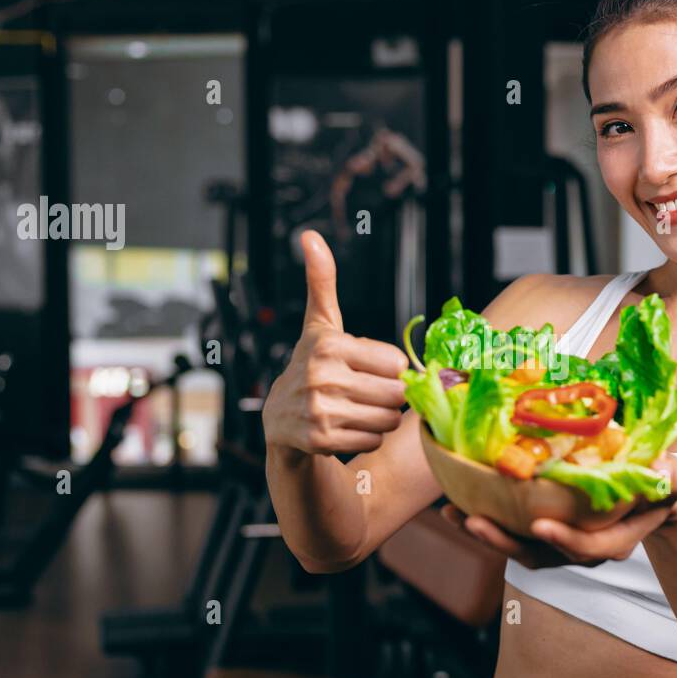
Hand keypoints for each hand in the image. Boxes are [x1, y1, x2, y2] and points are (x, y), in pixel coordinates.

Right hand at [262, 230, 409, 456]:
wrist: (280, 418)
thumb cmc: (313, 365)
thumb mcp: (320, 324)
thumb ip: (322, 282)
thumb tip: (310, 237)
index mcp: (328, 345)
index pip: (396, 363)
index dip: (390, 369)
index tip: (370, 369)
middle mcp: (320, 376)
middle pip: (396, 393)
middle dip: (389, 396)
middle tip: (368, 393)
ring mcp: (318, 410)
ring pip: (387, 418)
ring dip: (381, 418)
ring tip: (357, 409)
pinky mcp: (319, 440)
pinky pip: (372, 439)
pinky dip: (367, 436)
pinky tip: (347, 427)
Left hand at [441, 454, 676, 568]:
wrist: (646, 492)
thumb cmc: (659, 483)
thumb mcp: (674, 478)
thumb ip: (672, 478)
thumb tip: (665, 470)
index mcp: (616, 540)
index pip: (591, 548)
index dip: (566, 540)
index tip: (539, 525)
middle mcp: (583, 548)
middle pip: (542, 555)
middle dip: (506, 542)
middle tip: (475, 522)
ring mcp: (558, 542)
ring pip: (519, 549)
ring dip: (485, 536)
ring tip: (454, 515)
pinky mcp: (539, 531)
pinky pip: (509, 533)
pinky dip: (482, 522)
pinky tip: (452, 506)